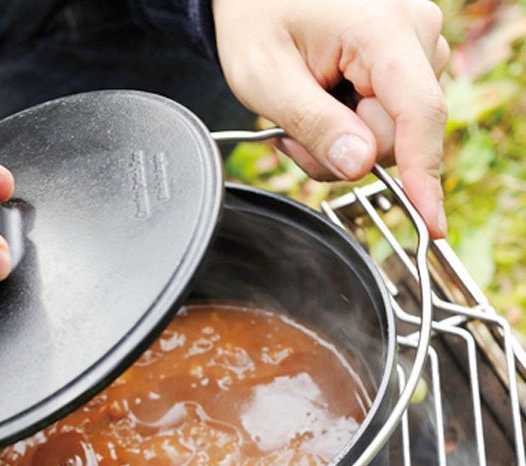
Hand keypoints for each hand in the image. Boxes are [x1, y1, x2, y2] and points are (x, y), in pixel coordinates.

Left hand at [213, 0, 449, 236]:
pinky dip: (351, 122)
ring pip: (392, 131)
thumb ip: (315, 125)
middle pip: (398, 135)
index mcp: (383, 30)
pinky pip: (389, 115)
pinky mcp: (408, 55)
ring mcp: (416, 41)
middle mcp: (416, 30)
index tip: (430, 223)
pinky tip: (322, 99)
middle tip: (289, 134)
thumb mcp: (266, 79)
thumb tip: (360, 166)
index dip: (423, 175)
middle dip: (344, 151)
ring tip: (301, 106)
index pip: (419, 114)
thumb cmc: (256, 18)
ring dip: (343, 138)